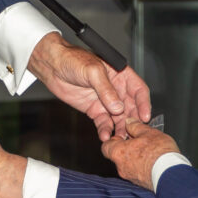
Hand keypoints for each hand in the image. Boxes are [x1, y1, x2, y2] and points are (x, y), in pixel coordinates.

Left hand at [28, 32, 151, 140]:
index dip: (143, 103)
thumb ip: (106, 89)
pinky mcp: (94, 110)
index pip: (138, 90)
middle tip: (133, 132)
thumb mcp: (93, 71)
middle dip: (133, 120)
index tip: (145, 116)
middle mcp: (116, 89)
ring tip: (120, 138)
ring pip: (118, 118)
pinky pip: (103, 122)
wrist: (52, 66)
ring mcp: (105, 101)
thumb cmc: (73, 60)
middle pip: (131, 107)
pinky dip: (105, 130)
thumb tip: (118, 107)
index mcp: (121, 75)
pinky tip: (105, 136)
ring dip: (120, 128)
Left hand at [100, 118, 179, 189]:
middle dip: (126, 148)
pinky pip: (136, 172)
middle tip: (138, 141)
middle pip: (117, 155)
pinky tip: (153, 161)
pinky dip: (141, 166)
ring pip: (127, 164)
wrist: (172, 174)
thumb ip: (136, 126)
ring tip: (148, 150)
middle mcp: (120, 167)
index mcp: (118, 153)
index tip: (122, 135)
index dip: (113, 139)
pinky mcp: (140, 184)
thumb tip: (129, 122)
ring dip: (134, 157)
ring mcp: (130, 177)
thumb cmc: (159, 153)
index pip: (105, 146)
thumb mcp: (148, 132)